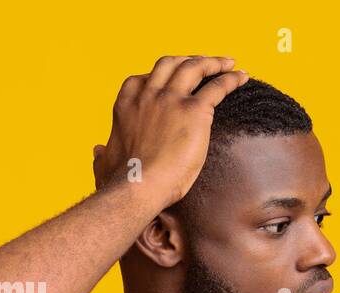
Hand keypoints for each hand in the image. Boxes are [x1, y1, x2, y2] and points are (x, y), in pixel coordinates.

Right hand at [92, 55, 249, 207]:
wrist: (138, 186)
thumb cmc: (121, 182)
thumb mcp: (104, 163)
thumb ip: (102, 154)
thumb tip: (97, 150)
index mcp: (127, 103)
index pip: (145, 77)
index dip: (162, 75)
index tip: (174, 79)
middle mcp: (148, 94)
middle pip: (171, 64)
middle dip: (188, 60)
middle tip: (204, 63)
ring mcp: (171, 99)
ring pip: (195, 67)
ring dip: (213, 62)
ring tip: (228, 63)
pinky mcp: (194, 111)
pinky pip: (217, 86)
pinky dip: (231, 78)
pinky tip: (242, 76)